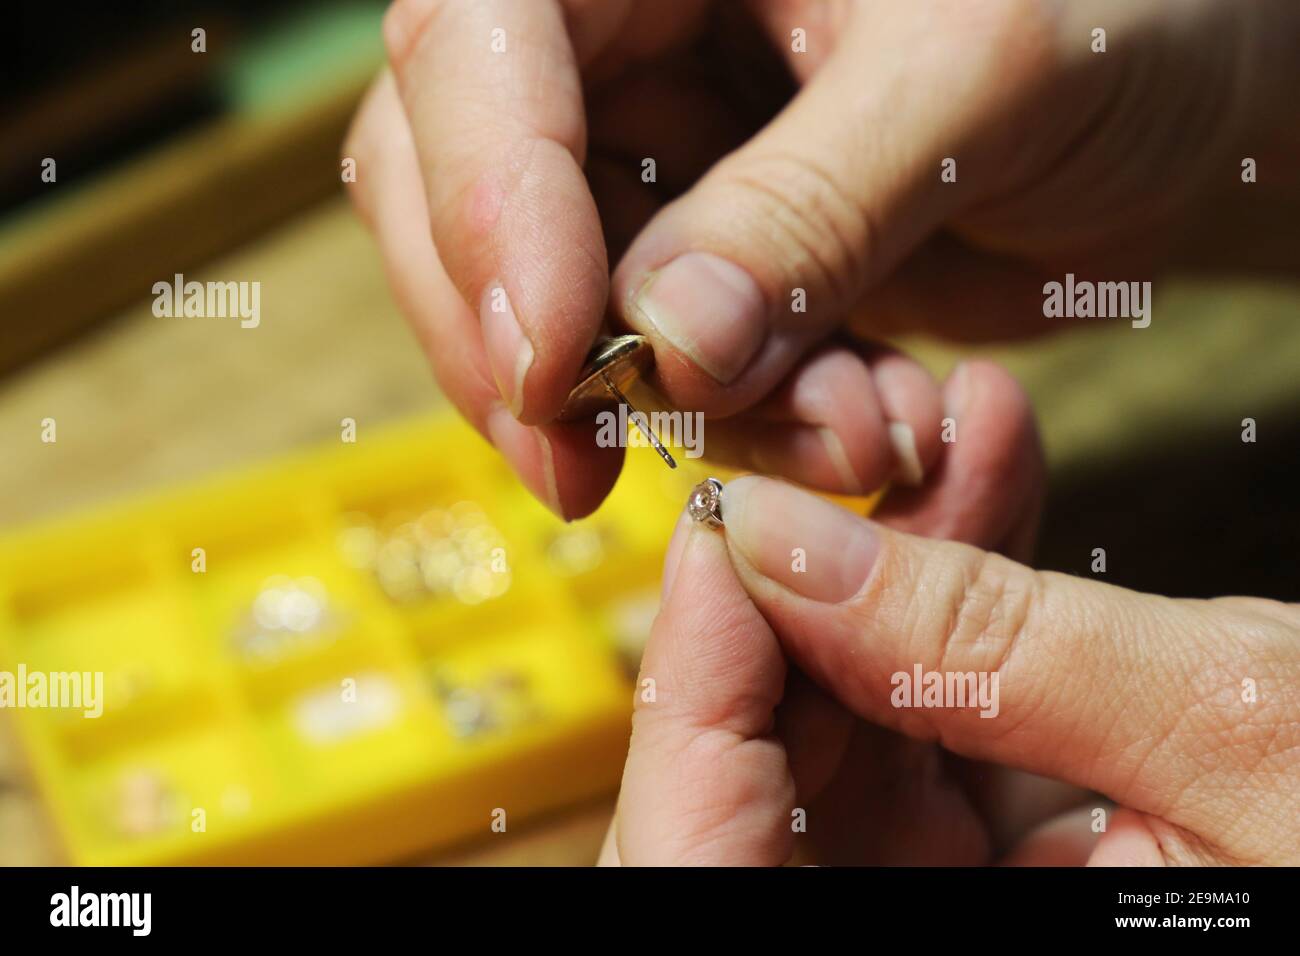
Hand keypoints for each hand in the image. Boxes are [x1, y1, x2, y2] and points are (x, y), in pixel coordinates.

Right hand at [345, 0, 1297, 516]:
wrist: (1188, 93)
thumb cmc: (1127, 10)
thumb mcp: (981, 76)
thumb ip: (812, 203)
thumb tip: (664, 345)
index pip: (476, 42)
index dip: (487, 203)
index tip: (554, 361)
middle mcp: (623, 33)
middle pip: (452, 186)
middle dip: (531, 348)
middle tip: (587, 474)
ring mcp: (658, 150)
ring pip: (562, 307)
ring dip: (686, 408)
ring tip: (855, 438)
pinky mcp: (709, 255)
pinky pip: (669, 366)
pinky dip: (751, 423)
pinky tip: (866, 428)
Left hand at [604, 378, 1299, 865]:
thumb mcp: (1240, 729)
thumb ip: (991, 640)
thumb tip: (780, 535)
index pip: (708, 849)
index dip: (705, 674)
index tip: (731, 522)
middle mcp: (925, 922)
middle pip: (781, 767)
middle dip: (823, 594)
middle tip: (873, 449)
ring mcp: (973, 884)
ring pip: (862, 720)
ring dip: (904, 568)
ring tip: (961, 429)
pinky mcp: (1028, 843)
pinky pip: (942, 716)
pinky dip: (964, 605)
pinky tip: (992, 483)